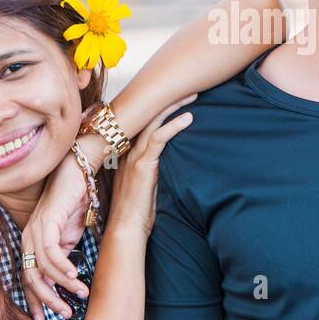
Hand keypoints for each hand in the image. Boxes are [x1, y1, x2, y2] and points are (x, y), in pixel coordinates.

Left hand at [22, 153, 92, 319]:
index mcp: (31, 244)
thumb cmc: (75, 204)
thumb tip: (65, 283)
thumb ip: (64, 258)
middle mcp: (28, 238)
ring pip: (43, 267)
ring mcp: (35, 230)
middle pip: (31, 278)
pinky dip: (63, 265)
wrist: (79, 173)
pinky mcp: (47, 221)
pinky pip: (51, 251)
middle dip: (47, 299)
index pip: (28, 278)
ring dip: (63, 283)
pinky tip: (75, 273)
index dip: (34, 301)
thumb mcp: (70, 237)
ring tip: (81, 292)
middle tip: (66, 313)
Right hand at [106, 95, 195, 238]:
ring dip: (173, 107)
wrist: (126, 230)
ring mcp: (134, 157)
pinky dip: (174, 126)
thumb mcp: (148, 186)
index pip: (143, 124)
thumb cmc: (138, 213)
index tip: (174, 97)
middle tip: (187, 89)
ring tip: (192, 96)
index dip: (157, 108)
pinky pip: (159, 138)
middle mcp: (129, 152)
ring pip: (153, 122)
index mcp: (129, 155)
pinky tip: (188, 118)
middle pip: (148, 117)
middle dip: (168, 101)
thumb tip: (176, 162)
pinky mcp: (142, 166)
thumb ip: (156, 170)